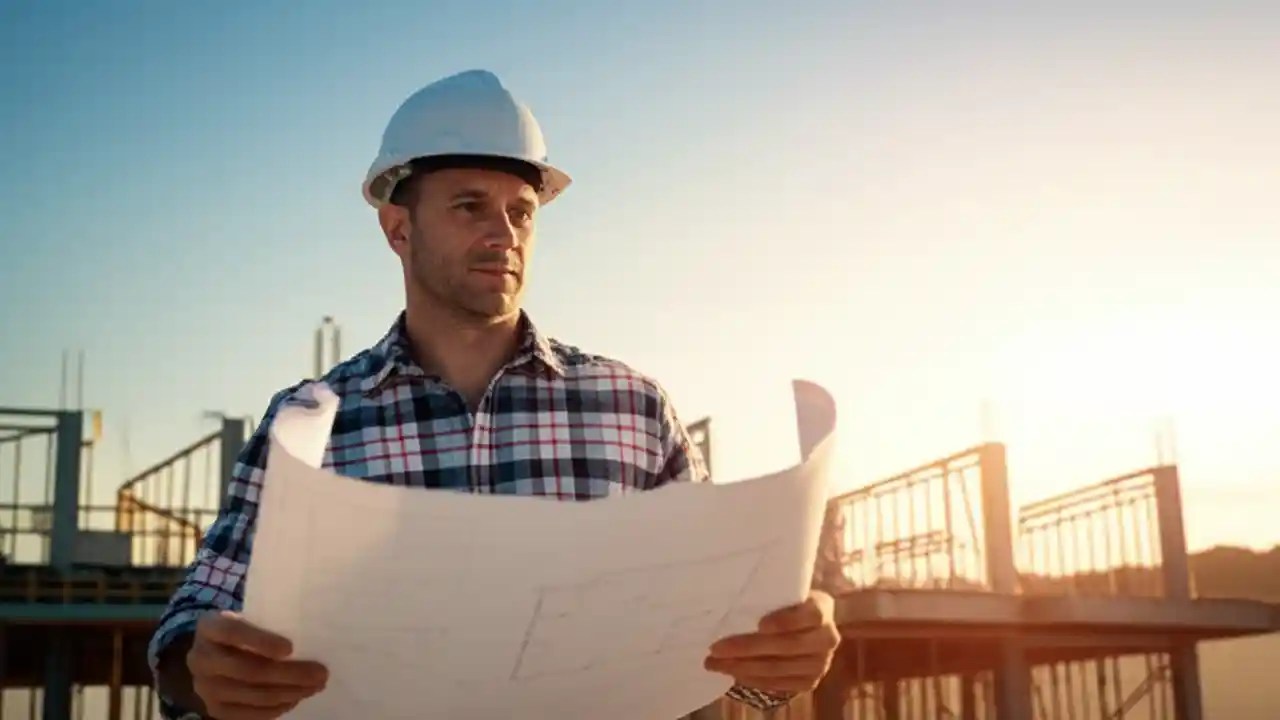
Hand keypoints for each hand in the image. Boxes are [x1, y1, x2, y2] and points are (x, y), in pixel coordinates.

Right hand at [187, 610, 327, 719]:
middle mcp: (200, 658)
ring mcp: (205, 687)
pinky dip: (275, 708)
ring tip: (314, 687)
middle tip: (320, 673)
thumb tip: (311, 634)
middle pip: (247, 670)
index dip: (260, 641)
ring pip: (251, 695)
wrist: (212, 653)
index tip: (290, 648)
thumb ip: (269, 623)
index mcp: (209, 627)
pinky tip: (294, 699)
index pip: (232, 631)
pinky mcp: (214, 709)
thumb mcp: (248, 617)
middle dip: (289, 674)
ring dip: (288, 693)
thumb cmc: (242, 630)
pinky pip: (248, 714)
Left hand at [704, 590, 839, 693]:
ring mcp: (820, 663)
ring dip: (743, 667)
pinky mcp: (809, 682)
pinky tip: (732, 673)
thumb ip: (767, 595)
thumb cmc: (785, 603)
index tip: (759, 624)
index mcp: (822, 608)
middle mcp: (828, 637)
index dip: (786, 621)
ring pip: (779, 667)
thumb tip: (730, 596)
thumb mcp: (782, 592)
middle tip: (716, 648)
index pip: (811, 614)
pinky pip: (778, 684)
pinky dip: (752, 679)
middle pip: (788, 645)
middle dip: (747, 648)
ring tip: (714, 663)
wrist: (804, 627)